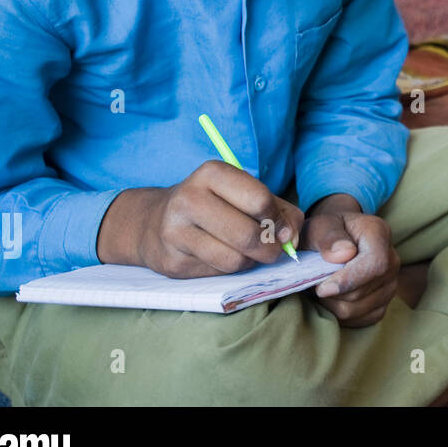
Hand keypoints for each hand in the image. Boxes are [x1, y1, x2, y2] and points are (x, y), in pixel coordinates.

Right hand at [132, 161, 304, 277]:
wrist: (157, 221)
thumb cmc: (217, 204)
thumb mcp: (249, 194)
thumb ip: (281, 212)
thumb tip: (291, 239)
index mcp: (212, 173)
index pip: (259, 200)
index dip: (278, 219)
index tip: (281, 228)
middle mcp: (189, 198)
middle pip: (248, 235)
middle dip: (270, 249)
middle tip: (273, 249)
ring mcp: (176, 231)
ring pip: (234, 260)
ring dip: (251, 261)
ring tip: (247, 252)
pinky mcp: (172, 262)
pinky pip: (218, 274)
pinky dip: (230, 269)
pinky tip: (224, 256)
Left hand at [303, 193, 400, 326]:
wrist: (337, 238)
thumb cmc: (326, 230)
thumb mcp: (319, 226)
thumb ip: (327, 238)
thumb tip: (341, 255)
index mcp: (378, 233)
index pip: (374, 264)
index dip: (347, 281)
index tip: (321, 287)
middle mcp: (392, 260)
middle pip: (361, 292)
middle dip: (331, 295)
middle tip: (313, 284)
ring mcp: (391, 283)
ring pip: (358, 310)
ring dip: (332, 305)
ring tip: (322, 289)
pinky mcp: (385, 303)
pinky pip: (361, 320)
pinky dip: (341, 315)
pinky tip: (332, 299)